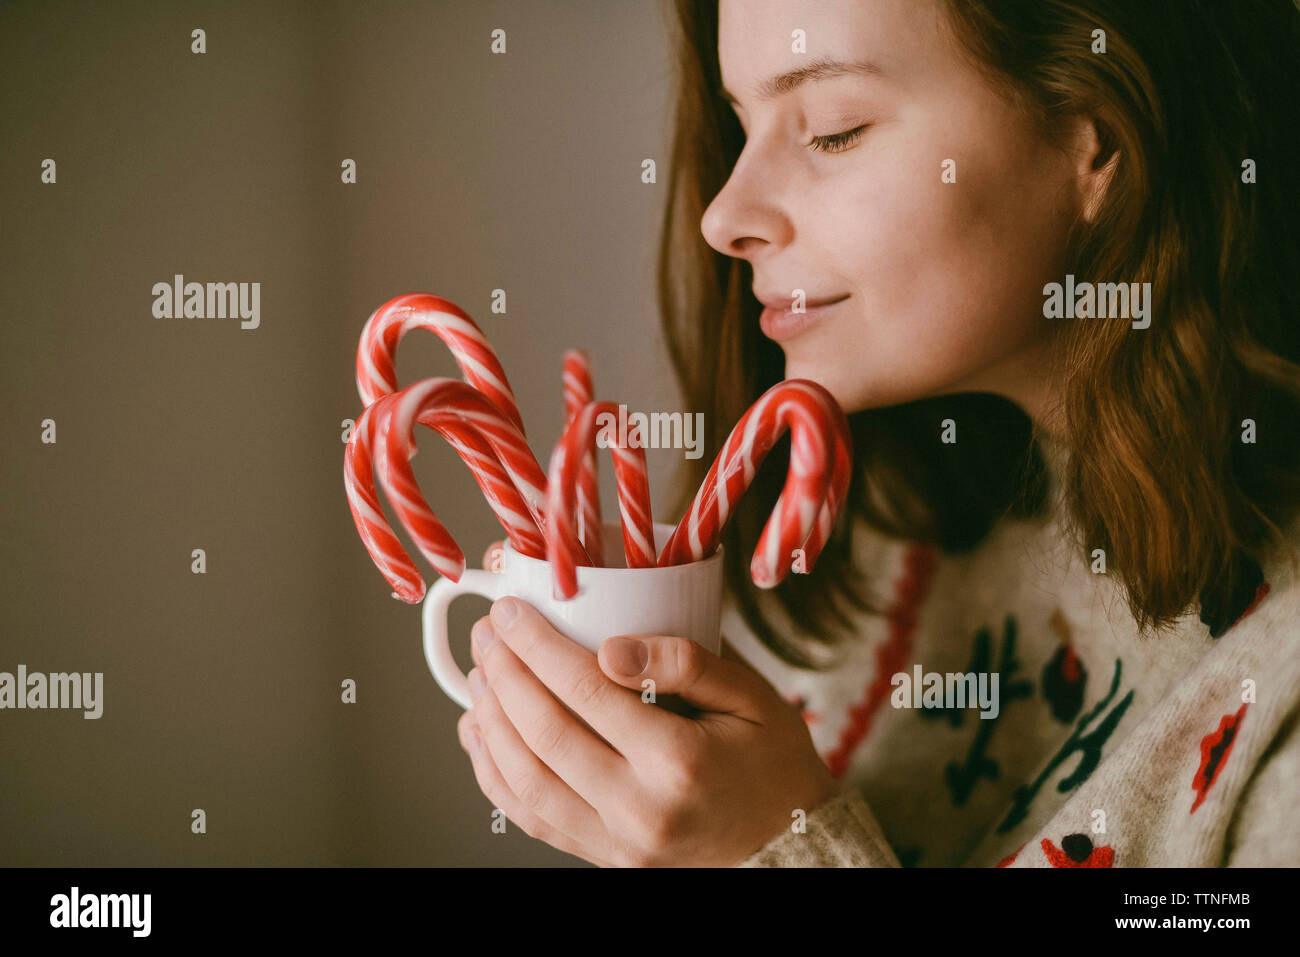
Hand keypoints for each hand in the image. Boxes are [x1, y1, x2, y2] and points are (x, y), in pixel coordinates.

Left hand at [455, 549, 837, 866]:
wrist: (789, 844)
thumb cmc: (773, 762)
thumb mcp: (754, 696)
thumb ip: (687, 663)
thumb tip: (612, 648)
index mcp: (678, 760)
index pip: (586, 691)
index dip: (537, 645)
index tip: (511, 611)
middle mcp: (639, 808)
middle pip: (544, 734)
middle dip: (504, 675)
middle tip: (487, 632)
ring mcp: (617, 841)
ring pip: (526, 781)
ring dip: (492, 722)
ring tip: (480, 675)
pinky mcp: (604, 857)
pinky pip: (533, 818)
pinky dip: (496, 775)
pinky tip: (482, 736)